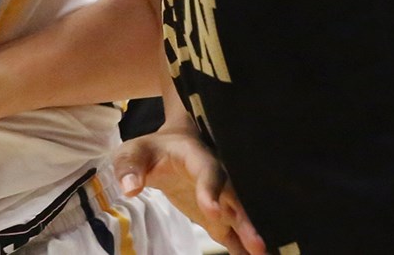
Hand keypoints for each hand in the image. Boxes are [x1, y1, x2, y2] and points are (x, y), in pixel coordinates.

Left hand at [113, 128, 264, 254]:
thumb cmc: (153, 151)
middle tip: (258, 243)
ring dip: (251, 236)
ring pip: (240, 219)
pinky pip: (234, 234)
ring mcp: (221, 200)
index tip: (211, 210)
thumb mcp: (134, 152)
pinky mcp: (218, 218)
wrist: (173, 148)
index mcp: (196, 157)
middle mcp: (217, 179)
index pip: (207, 171)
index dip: (210, 189)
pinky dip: (244, 247)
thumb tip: (129, 188)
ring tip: (263, 254)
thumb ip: (129, 167)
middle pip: (235, 198)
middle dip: (246, 220)